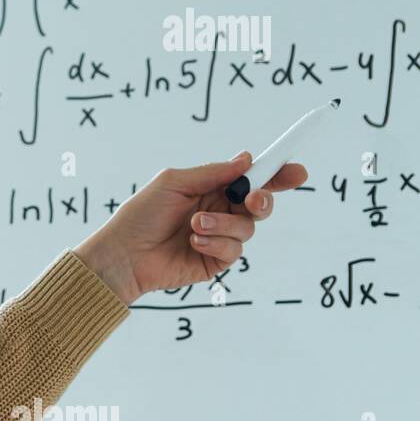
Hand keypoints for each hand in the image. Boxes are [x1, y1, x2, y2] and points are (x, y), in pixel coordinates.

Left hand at [74, 150, 308, 304]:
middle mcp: (219, 211)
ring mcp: (219, 237)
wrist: (124, 254)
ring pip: (248, 228)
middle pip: (260, 204)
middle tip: (250, 199)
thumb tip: (246, 159)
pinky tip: (193, 242)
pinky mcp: (215, 261)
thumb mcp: (174, 182)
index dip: (276, 175)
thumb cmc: (141, 214)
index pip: (250, 179)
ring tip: (195, 225)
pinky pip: (234, 251)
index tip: (297, 172)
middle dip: (262, 200)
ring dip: (223, 224)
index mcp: (210, 188)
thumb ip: (212, 173)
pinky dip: (215, 243)